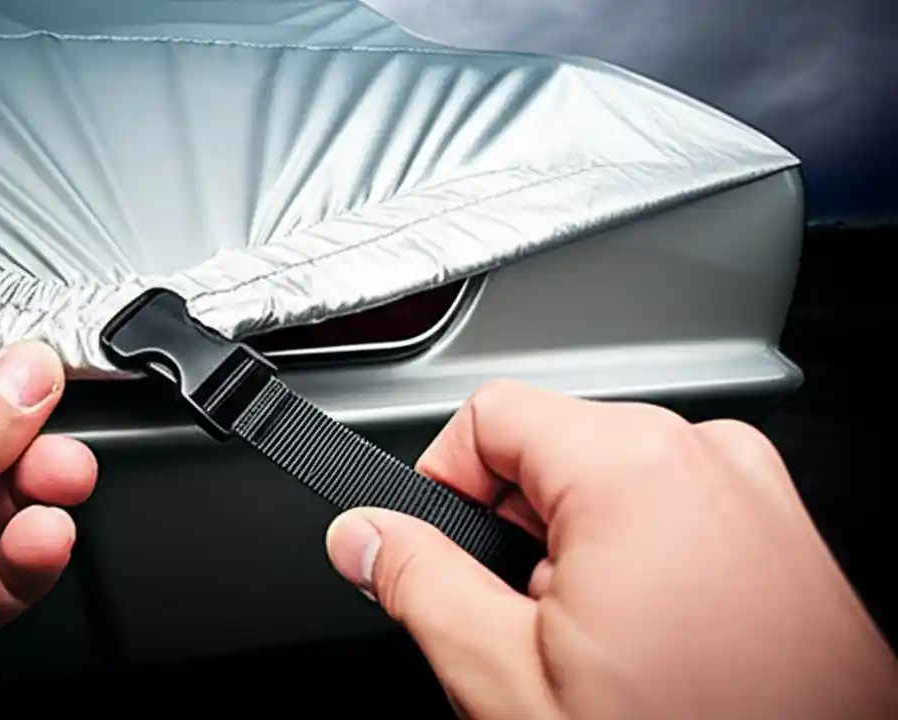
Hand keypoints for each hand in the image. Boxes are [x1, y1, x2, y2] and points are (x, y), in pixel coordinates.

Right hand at [325, 380, 897, 718]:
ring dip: (573, 559)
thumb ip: (419, 585)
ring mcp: (754, 494)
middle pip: (550, 451)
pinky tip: (646, 650)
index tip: (437, 549)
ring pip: (609, 488)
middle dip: (512, 536)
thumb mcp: (509, 678)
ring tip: (593, 654)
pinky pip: (672, 513)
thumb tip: (361, 535)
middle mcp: (706, 459)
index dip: (443, 484)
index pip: (489, 413)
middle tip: (521, 630)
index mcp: (633, 468)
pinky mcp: (780, 532)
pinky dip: (636, 567)